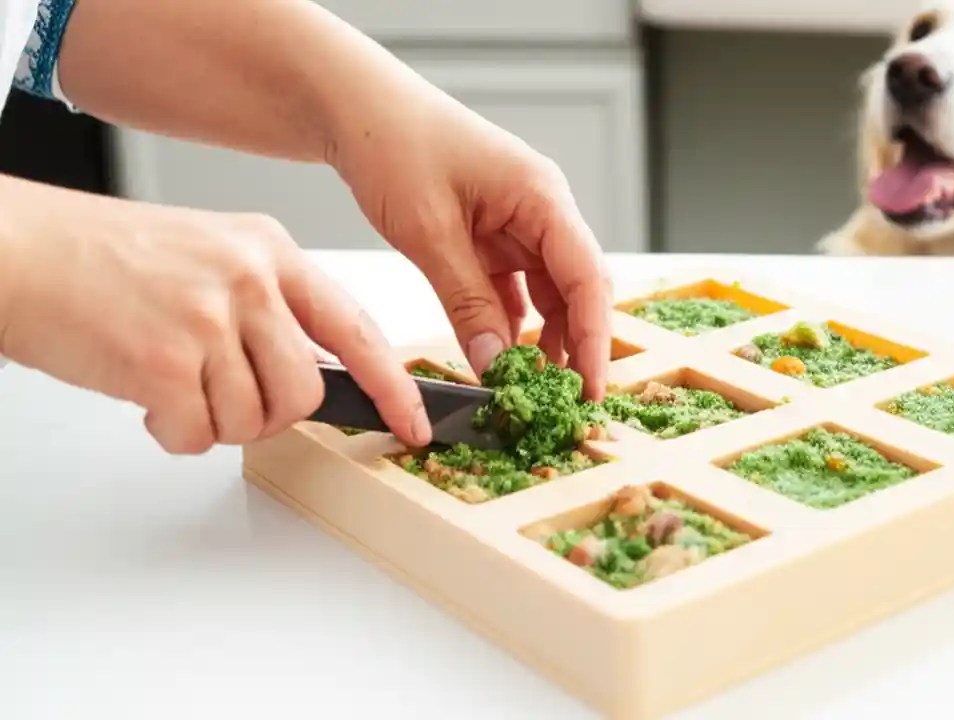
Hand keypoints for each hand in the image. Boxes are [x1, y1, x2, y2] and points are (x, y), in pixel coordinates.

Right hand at [0, 175, 431, 452]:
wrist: (18, 251)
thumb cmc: (103, 257)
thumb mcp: (210, 255)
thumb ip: (267, 307)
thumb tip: (308, 374)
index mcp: (271, 250)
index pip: (355, 329)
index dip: (392, 386)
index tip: (414, 423)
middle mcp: (249, 279)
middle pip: (305, 390)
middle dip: (268, 414)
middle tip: (220, 397)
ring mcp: (209, 318)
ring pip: (253, 417)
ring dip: (212, 421)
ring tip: (170, 384)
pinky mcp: (165, 361)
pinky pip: (197, 433)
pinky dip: (170, 431)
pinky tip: (143, 396)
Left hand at [325, 79, 612, 398]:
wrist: (355, 109)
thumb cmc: (394, 145)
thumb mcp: (430, 233)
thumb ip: (468, 302)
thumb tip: (494, 367)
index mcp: (542, 196)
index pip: (587, 276)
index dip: (594, 337)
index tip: (587, 387)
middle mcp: (541, 210)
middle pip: (578, 288)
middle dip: (577, 345)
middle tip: (566, 401)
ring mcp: (518, 224)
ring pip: (548, 294)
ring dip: (541, 340)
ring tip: (531, 389)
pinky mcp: (492, 237)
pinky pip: (513, 290)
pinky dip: (507, 326)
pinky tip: (499, 360)